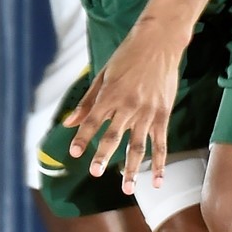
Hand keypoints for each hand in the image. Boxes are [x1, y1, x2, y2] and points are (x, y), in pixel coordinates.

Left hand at [63, 24, 181, 192]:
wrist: (159, 42)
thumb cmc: (127, 56)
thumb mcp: (102, 75)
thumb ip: (86, 102)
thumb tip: (68, 123)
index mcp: (110, 95)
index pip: (92, 121)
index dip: (83, 138)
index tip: (74, 153)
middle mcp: (128, 106)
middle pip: (114, 136)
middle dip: (103, 156)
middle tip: (95, 173)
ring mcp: (148, 112)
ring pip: (138, 146)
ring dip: (132, 169)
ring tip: (127, 189)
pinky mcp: (163, 114)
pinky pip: (161, 143)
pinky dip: (159, 163)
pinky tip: (157, 181)